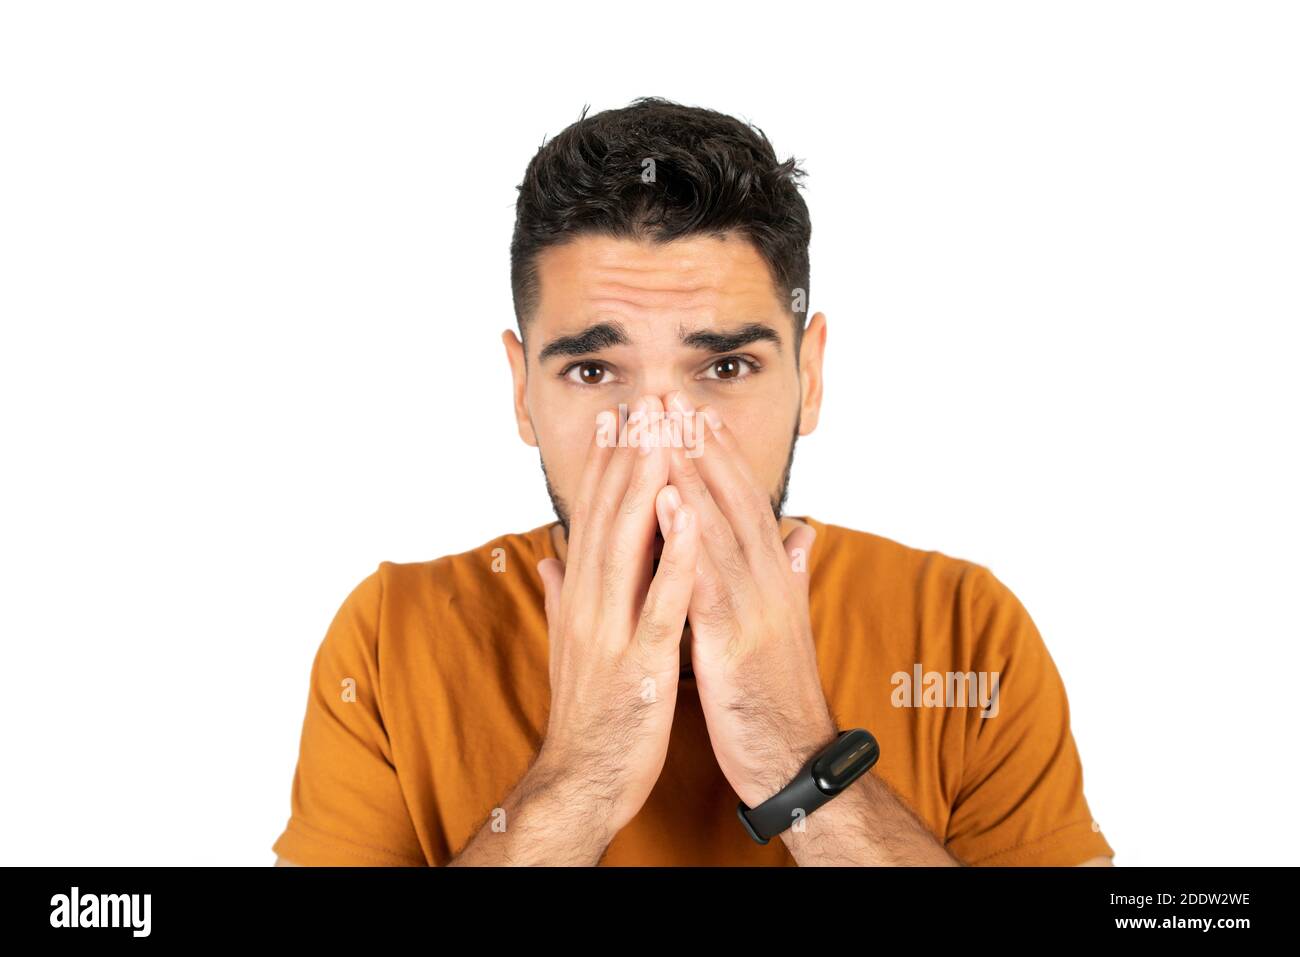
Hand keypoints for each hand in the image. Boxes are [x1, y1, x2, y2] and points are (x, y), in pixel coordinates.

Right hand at [535, 394, 699, 837]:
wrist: (580, 778)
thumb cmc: (586, 710)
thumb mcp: (568, 642)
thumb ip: (560, 593)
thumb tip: (550, 554)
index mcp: (581, 595)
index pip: (597, 516)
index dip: (611, 464)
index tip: (625, 416)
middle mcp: (590, 602)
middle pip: (609, 515)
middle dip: (628, 455)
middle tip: (645, 398)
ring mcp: (612, 629)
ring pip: (629, 544)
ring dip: (646, 486)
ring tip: (662, 432)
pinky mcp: (639, 661)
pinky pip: (660, 601)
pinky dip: (673, 556)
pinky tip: (687, 515)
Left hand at [660, 390, 836, 810]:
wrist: (795, 760)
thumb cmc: (777, 695)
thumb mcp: (784, 625)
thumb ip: (790, 573)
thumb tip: (802, 531)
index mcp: (774, 576)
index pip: (744, 500)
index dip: (718, 453)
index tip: (691, 410)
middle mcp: (770, 580)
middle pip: (732, 498)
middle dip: (700, 444)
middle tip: (669, 394)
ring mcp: (756, 607)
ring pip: (720, 525)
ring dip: (689, 472)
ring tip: (662, 425)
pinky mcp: (735, 640)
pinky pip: (707, 578)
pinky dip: (688, 536)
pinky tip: (666, 500)